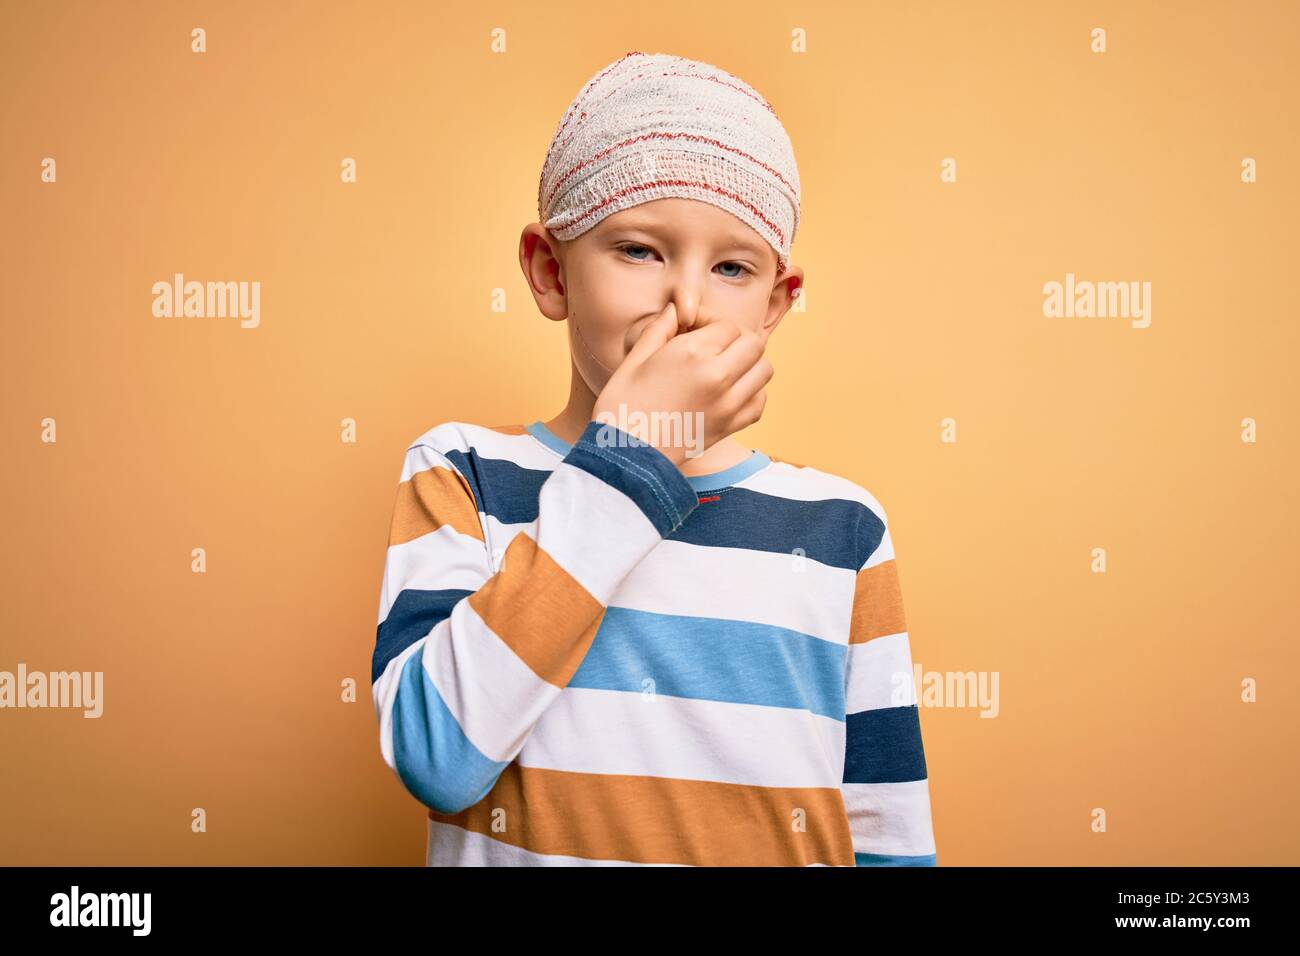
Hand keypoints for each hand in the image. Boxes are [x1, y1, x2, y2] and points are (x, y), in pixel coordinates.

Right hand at [592, 302, 772, 467]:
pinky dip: (752, 393)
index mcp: (693, 354)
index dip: (710, 321)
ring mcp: (729, 404)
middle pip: (753, 343)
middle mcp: (719, 377)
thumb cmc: (622, 408)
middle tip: (713, 345)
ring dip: (749, 363)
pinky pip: (760, 402)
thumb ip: (660, 328)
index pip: (726, 324)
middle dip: (736, 338)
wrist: (626, 457)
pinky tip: (730, 392)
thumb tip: (676, 311)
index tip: (693, 329)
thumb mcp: (635, 359)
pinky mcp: (730, 427)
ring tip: (724, 367)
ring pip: (764, 370)